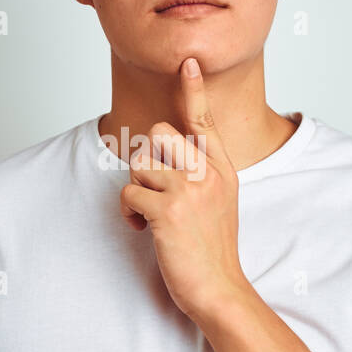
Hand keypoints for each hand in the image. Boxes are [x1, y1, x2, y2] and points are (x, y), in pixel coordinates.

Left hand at [119, 57, 250, 321]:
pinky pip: (128, 192)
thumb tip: (167, 155)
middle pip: (159, 134)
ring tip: (150, 214)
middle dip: (147, 159)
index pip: (204, 121)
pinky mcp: (168, 209)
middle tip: (155, 190)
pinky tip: (142, 229)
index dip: (193, 91)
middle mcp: (208, 173)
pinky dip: (128, 212)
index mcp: (223, 170)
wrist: (219, 288)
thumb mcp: (221, 202)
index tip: (188, 62)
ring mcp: (190, 190)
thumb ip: (203, 174)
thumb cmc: (213, 249)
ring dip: (136, 189)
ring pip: (139, 162)